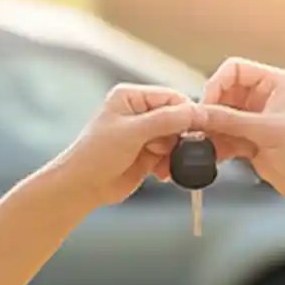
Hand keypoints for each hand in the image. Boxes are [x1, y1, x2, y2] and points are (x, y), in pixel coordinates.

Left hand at [53, 84, 202, 206]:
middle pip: (177, 118)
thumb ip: (165, 120)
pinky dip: (171, 164)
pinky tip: (161, 173)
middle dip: (181, 136)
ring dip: (176, 153)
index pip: (171, 97)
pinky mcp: (148, 154)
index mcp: (131, 97)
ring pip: (176, 138)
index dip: (187, 112)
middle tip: (181, 149)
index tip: (201, 127)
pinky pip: (171, 155)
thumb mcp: (133, 132)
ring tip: (164, 164)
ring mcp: (144, 134)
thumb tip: (196, 112)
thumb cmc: (96, 154)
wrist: (82, 187)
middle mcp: (139, 112)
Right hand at [198, 57, 284, 201]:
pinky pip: (224, 136)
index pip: (235, 69)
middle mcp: (262, 97)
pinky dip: (216, 145)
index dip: (217, 84)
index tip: (207, 105)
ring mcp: (254, 118)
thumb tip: (198, 113)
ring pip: (220, 116)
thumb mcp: (266, 130)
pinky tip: (213, 156)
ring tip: (203, 144)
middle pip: (223, 93)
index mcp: (273, 82)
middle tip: (198, 127)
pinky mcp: (249, 139)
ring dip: (211, 130)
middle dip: (210, 110)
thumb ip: (230, 121)